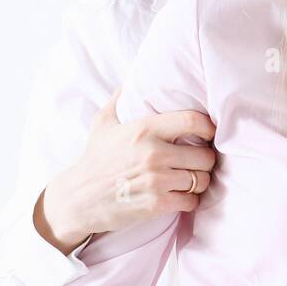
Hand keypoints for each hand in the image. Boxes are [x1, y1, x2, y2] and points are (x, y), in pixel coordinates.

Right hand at [35, 87, 216, 253]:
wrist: (77, 199)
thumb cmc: (94, 160)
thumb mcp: (102, 124)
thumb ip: (119, 100)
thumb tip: (128, 81)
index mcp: (145, 129)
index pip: (194, 121)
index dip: (209, 128)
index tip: (208, 134)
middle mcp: (153, 153)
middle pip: (205, 156)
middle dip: (205, 160)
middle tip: (197, 162)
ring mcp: (156, 180)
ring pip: (202, 180)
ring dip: (199, 181)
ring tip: (190, 179)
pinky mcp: (156, 204)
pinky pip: (191, 201)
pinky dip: (189, 201)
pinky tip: (179, 196)